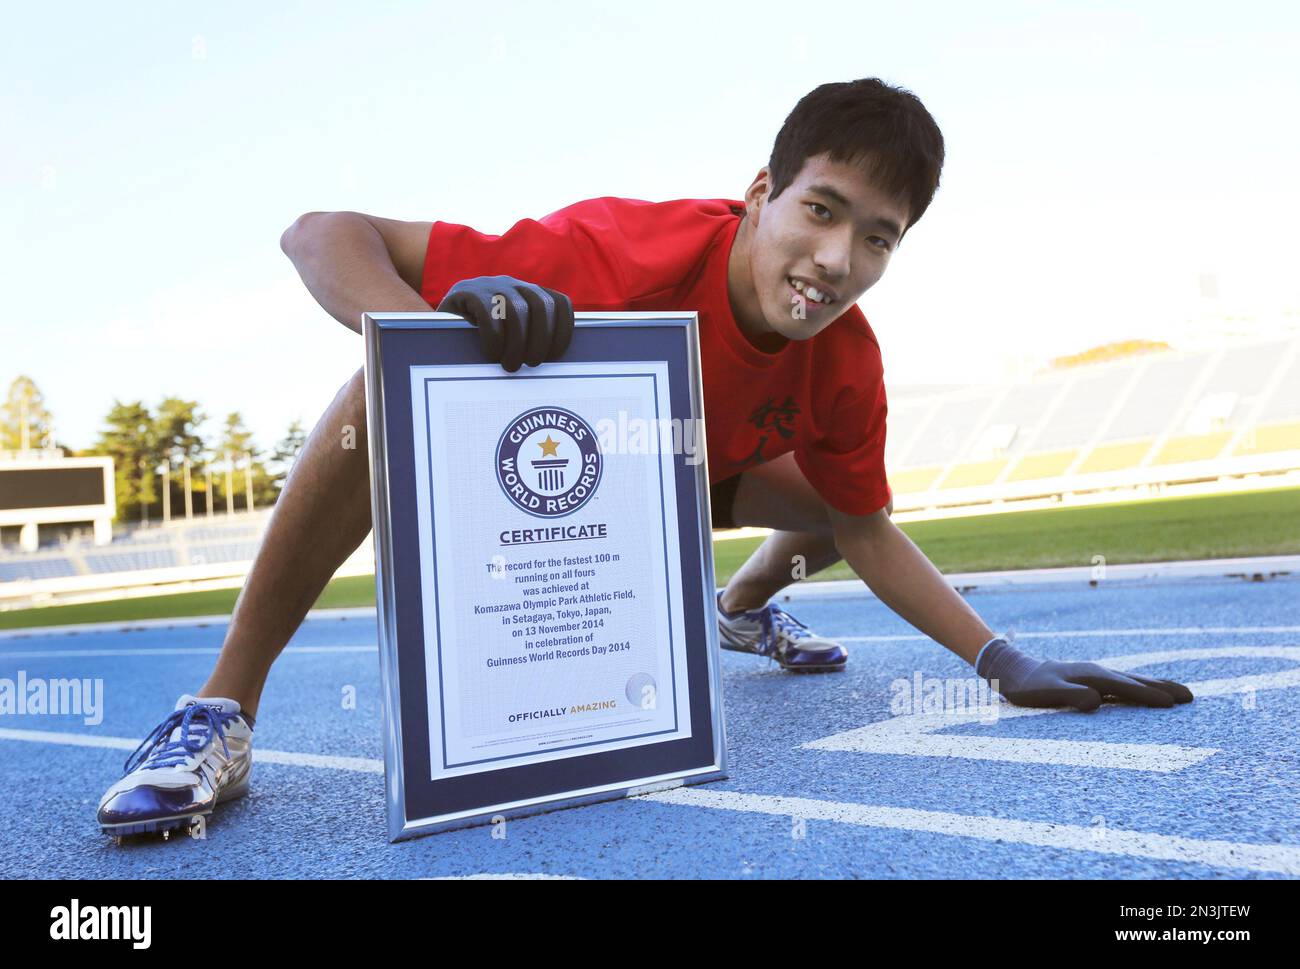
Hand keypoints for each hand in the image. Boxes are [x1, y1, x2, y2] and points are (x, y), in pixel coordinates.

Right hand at [437, 275, 573, 372]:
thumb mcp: (509, 334)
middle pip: (541, 305)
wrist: (436, 323)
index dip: (563, 330)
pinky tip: (491, 354)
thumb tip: (554, 365)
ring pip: (516, 310)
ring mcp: (489, 285)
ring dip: (517, 343)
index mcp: (529, 293)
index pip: (559, 303)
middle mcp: (512, 284)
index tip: (555, 356)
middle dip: (540, 339)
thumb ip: (530, 339)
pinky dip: (494, 337)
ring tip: (510, 366)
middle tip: (531, 364)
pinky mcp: (468, 292)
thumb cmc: (479, 338)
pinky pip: (488, 313)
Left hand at [976, 638, 1193, 711]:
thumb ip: (1068, 695)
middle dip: (1163, 689)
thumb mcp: (1044, 693)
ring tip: (1179, 694)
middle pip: (1136, 681)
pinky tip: (1146, 694)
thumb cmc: (1028, 687)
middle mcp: (1097, 672)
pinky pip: (1122, 684)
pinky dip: (1139, 688)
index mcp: (1090, 675)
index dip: (1148, 696)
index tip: (1173, 704)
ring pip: (1132, 681)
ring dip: (1155, 687)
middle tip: (1191, 697)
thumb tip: (1096, 702)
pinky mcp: (1092, 680)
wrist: (1014, 670)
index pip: (1125, 688)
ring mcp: (1096, 675)